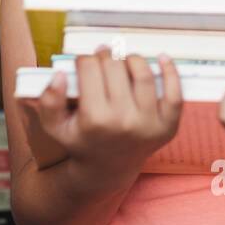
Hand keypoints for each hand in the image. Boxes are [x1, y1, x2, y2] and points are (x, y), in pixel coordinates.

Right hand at [34, 47, 182, 176]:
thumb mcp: (55, 127)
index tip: (82, 63)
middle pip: (115, 67)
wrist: (107, 169)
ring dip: (131, 59)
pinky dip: (171, 72)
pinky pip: (175, 94)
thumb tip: (60, 74)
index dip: (83, 59)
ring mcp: (148, 124)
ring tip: (123, 60)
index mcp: (94, 119)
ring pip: (143, 74)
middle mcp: (123, 121)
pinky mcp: (167, 127)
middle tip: (102, 56)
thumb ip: (49, 101)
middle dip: (105, 56)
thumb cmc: (81, 141)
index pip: (89, 69)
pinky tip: (163, 58)